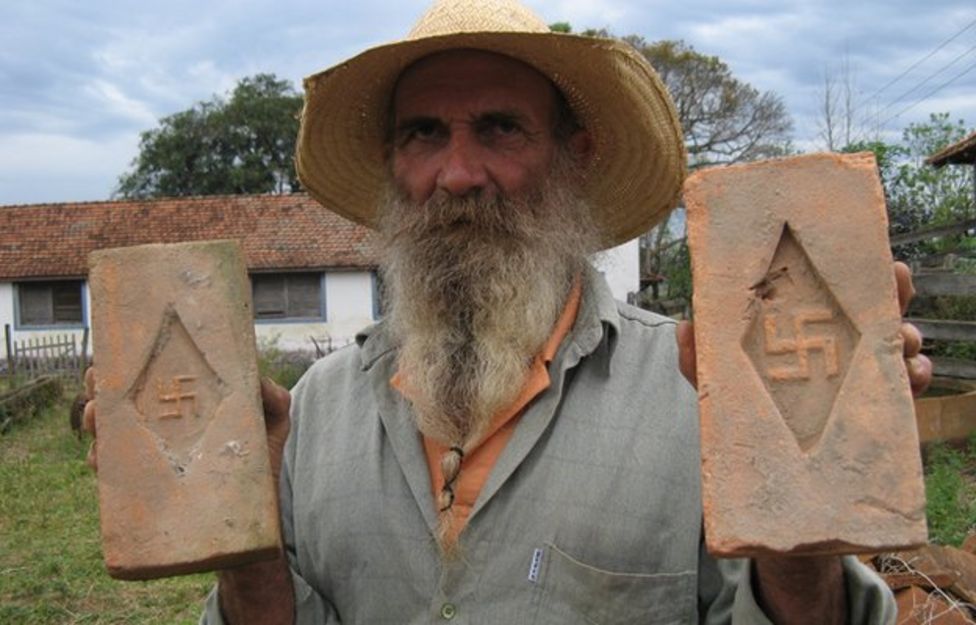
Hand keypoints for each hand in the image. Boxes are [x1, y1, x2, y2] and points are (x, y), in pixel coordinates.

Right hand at [83, 371, 291, 478]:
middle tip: (97, 390)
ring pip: (112, 438)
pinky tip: (99, 458)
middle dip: (100, 394)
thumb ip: (274, 399)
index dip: (124, 371)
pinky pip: (116, 477)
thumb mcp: (273, 424)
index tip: (107, 362)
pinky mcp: (152, 492)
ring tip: (95, 418)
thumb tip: (259, 382)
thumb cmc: (264, 462)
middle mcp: (167, 432)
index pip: (151, 382)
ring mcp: (157, 460)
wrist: (261, 514)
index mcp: (190, 409)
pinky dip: (103, 466)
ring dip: (96, 425)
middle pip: (123, 407)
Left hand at [676, 261, 932, 396]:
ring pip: (898, 344)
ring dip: (908, 335)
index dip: (854, 270)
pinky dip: (916, 377)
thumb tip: (684, 328)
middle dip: (894, 290)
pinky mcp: (876, 406)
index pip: (832, 290)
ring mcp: (860, 374)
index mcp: (803, 327)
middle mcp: (838, 345)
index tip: (870, 253)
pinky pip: (906, 387)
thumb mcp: (716, 380)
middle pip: (876, 308)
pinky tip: (911, 376)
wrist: (756, 457)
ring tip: (903, 337)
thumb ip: (697, 356)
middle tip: (897, 278)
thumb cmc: (739, 404)